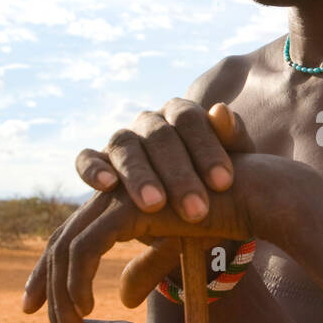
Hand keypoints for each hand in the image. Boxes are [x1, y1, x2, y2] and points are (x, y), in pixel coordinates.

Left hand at [21, 177, 255, 322]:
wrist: (254, 196)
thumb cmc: (224, 218)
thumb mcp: (177, 253)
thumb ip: (147, 270)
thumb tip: (125, 299)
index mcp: (120, 206)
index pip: (71, 241)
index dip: (50, 277)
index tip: (38, 312)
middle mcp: (112, 196)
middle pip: (60, 243)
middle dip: (44, 289)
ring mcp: (117, 197)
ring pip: (67, 248)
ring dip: (63, 297)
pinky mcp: (127, 205)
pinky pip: (86, 247)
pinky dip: (80, 281)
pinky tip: (89, 309)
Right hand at [74, 100, 253, 220]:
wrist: (190, 211)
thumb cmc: (216, 185)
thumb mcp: (235, 165)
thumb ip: (234, 138)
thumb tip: (220, 110)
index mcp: (182, 115)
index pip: (190, 120)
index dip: (206, 150)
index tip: (223, 184)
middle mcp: (149, 122)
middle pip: (159, 136)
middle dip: (178, 174)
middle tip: (196, 210)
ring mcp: (122, 140)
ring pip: (124, 145)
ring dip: (139, 174)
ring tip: (155, 205)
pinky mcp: (98, 162)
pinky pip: (87, 159)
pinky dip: (93, 169)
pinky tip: (107, 185)